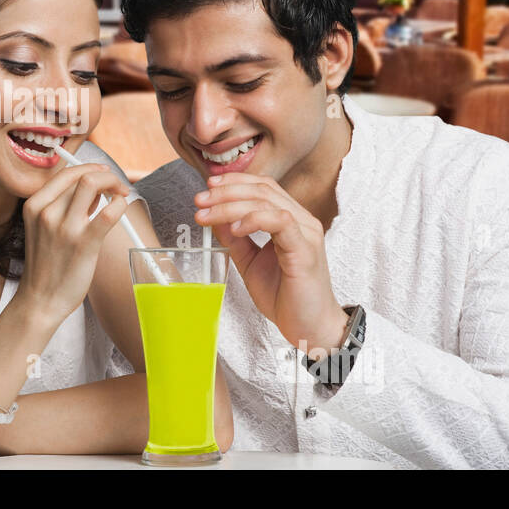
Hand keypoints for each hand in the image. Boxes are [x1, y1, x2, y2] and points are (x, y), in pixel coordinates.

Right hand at [17, 164, 130, 324]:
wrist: (40, 300)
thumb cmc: (45, 266)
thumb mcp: (42, 228)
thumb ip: (63, 206)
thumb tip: (93, 190)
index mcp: (34, 205)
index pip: (65, 172)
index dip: (89, 168)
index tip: (102, 174)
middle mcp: (46, 212)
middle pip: (81, 175)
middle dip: (105, 175)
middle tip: (116, 185)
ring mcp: (65, 227)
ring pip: (93, 184)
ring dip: (113, 184)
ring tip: (120, 194)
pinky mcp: (84, 243)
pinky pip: (109, 211)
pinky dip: (120, 203)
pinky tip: (122, 207)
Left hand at [194, 173, 347, 354]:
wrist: (309, 326)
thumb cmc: (285, 296)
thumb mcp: (250, 262)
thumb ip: (235, 239)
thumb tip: (215, 218)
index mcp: (290, 220)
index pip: (263, 186)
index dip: (234, 182)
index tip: (208, 188)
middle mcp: (301, 221)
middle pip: (262, 189)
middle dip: (225, 192)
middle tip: (199, 201)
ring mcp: (305, 233)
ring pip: (267, 202)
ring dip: (231, 205)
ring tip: (208, 215)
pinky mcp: (305, 249)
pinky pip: (281, 222)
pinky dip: (255, 219)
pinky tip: (236, 228)